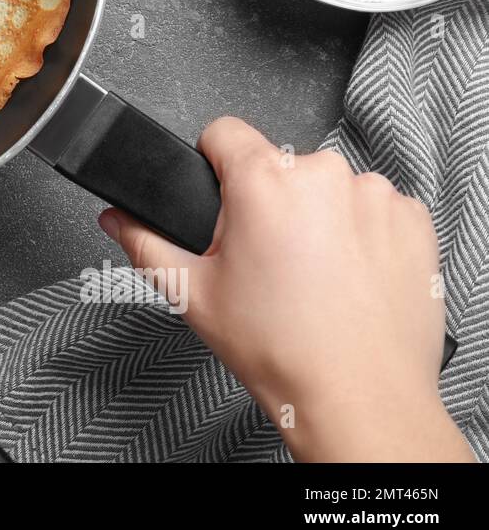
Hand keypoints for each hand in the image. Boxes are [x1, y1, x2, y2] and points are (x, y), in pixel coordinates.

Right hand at [98, 116, 471, 461]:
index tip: (221, 198)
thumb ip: (144, 243)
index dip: (212, 163)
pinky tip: (347, 278)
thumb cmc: (281, 350)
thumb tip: (116, 217)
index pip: (224, 131)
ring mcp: (375, 195)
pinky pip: (374, 209)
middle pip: (279, 166)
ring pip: (327, 188)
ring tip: (311, 275)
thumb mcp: (192, 294)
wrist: (357, 398)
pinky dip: (361, 235)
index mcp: (264, 182)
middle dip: (267, 203)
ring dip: (317, 217)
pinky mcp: (413, 220)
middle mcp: (324, 175)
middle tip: (265, 260)